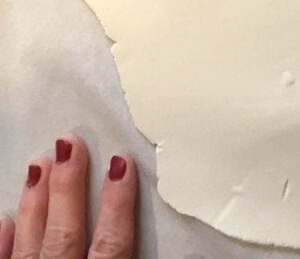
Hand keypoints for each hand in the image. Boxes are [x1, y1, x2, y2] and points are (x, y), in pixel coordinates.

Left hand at [0, 134, 136, 258]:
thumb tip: (188, 252)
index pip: (111, 244)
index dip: (118, 204)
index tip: (121, 162)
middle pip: (66, 235)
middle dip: (68, 188)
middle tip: (71, 144)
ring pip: (31, 247)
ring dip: (35, 205)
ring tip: (39, 163)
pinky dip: (3, 243)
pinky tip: (5, 220)